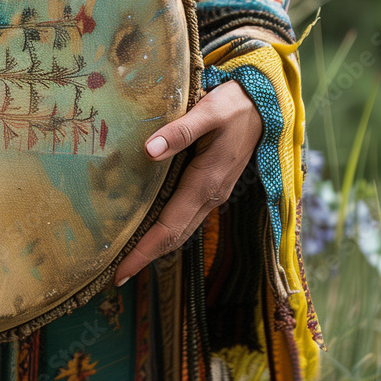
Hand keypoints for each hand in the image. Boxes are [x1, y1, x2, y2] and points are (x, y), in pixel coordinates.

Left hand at [113, 79, 262, 284]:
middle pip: (174, 237)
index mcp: (206, 184)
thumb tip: (149, 151)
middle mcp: (211, 196)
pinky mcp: (213, 187)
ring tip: (128, 256)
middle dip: (146, 256)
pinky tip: (151, 228)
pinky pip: (187, 217)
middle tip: (116, 274)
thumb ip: (178, 131)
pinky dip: (168, 230)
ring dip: (157, 246)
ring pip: (182, 229)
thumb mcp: (207, 111)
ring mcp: (214, 194)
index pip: (169, 228)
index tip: (122, 271)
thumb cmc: (234, 106)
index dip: (144, 251)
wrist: (265, 105)